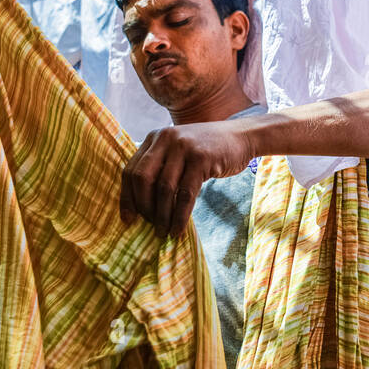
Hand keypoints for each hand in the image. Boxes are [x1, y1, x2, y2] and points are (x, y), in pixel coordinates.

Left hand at [120, 121, 257, 237]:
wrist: (241, 136)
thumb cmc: (208, 149)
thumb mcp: (179, 150)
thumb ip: (161, 166)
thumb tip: (142, 204)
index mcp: (155, 138)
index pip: (131, 170)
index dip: (127, 197)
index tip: (128, 219)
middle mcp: (166, 139)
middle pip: (143, 179)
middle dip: (144, 207)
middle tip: (150, 225)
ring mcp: (184, 147)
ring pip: (164, 188)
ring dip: (162, 216)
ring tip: (163, 232)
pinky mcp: (201, 159)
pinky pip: (185, 194)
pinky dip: (180, 215)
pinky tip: (178, 229)